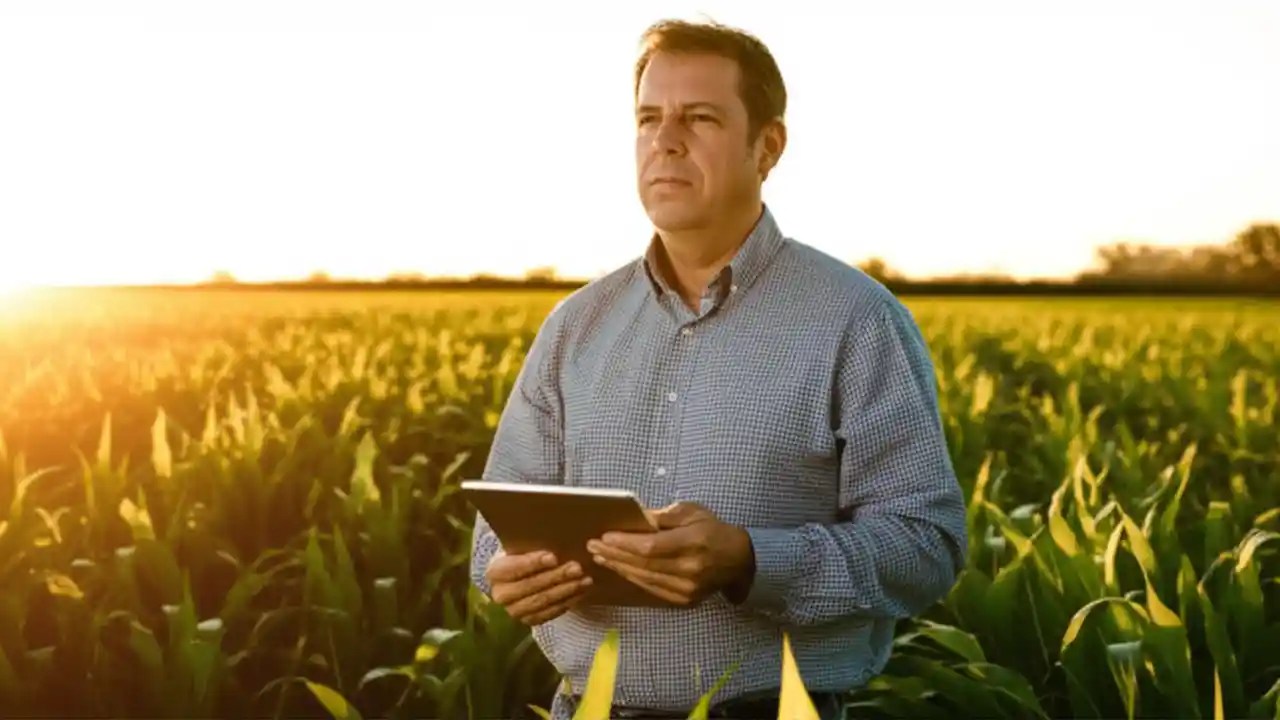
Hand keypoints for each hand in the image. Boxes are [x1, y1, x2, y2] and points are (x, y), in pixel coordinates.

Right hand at [485, 549, 593, 625]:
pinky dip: (567, 602)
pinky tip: (580, 592)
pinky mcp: (529, 621)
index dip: (533, 563)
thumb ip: (533, 544)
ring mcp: (514, 611)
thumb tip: (556, 539)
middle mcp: (501, 595)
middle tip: (577, 568)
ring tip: (584, 580)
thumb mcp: (522, 547)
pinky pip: (550, 613)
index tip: (553, 557)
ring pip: (542, 601)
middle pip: (531, 586)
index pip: (513, 567)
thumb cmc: (522, 557)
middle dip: (556, 576)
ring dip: (566, 590)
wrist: (517, 578)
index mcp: (495, 572)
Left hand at [586, 502, 754, 606]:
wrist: (739, 560)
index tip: (604, 536)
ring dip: (619, 567)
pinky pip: (652, 589)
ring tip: (600, 556)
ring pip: (645, 578)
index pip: (651, 547)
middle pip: (643, 564)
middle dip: (614, 554)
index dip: (625, 543)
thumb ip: (663, 517)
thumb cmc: (713, 530)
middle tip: (592, 545)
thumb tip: (635, 519)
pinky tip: (620, 568)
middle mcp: (690, 569)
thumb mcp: (691, 512)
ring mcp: (688, 589)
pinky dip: (633, 578)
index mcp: (693, 543)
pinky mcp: (685, 601)